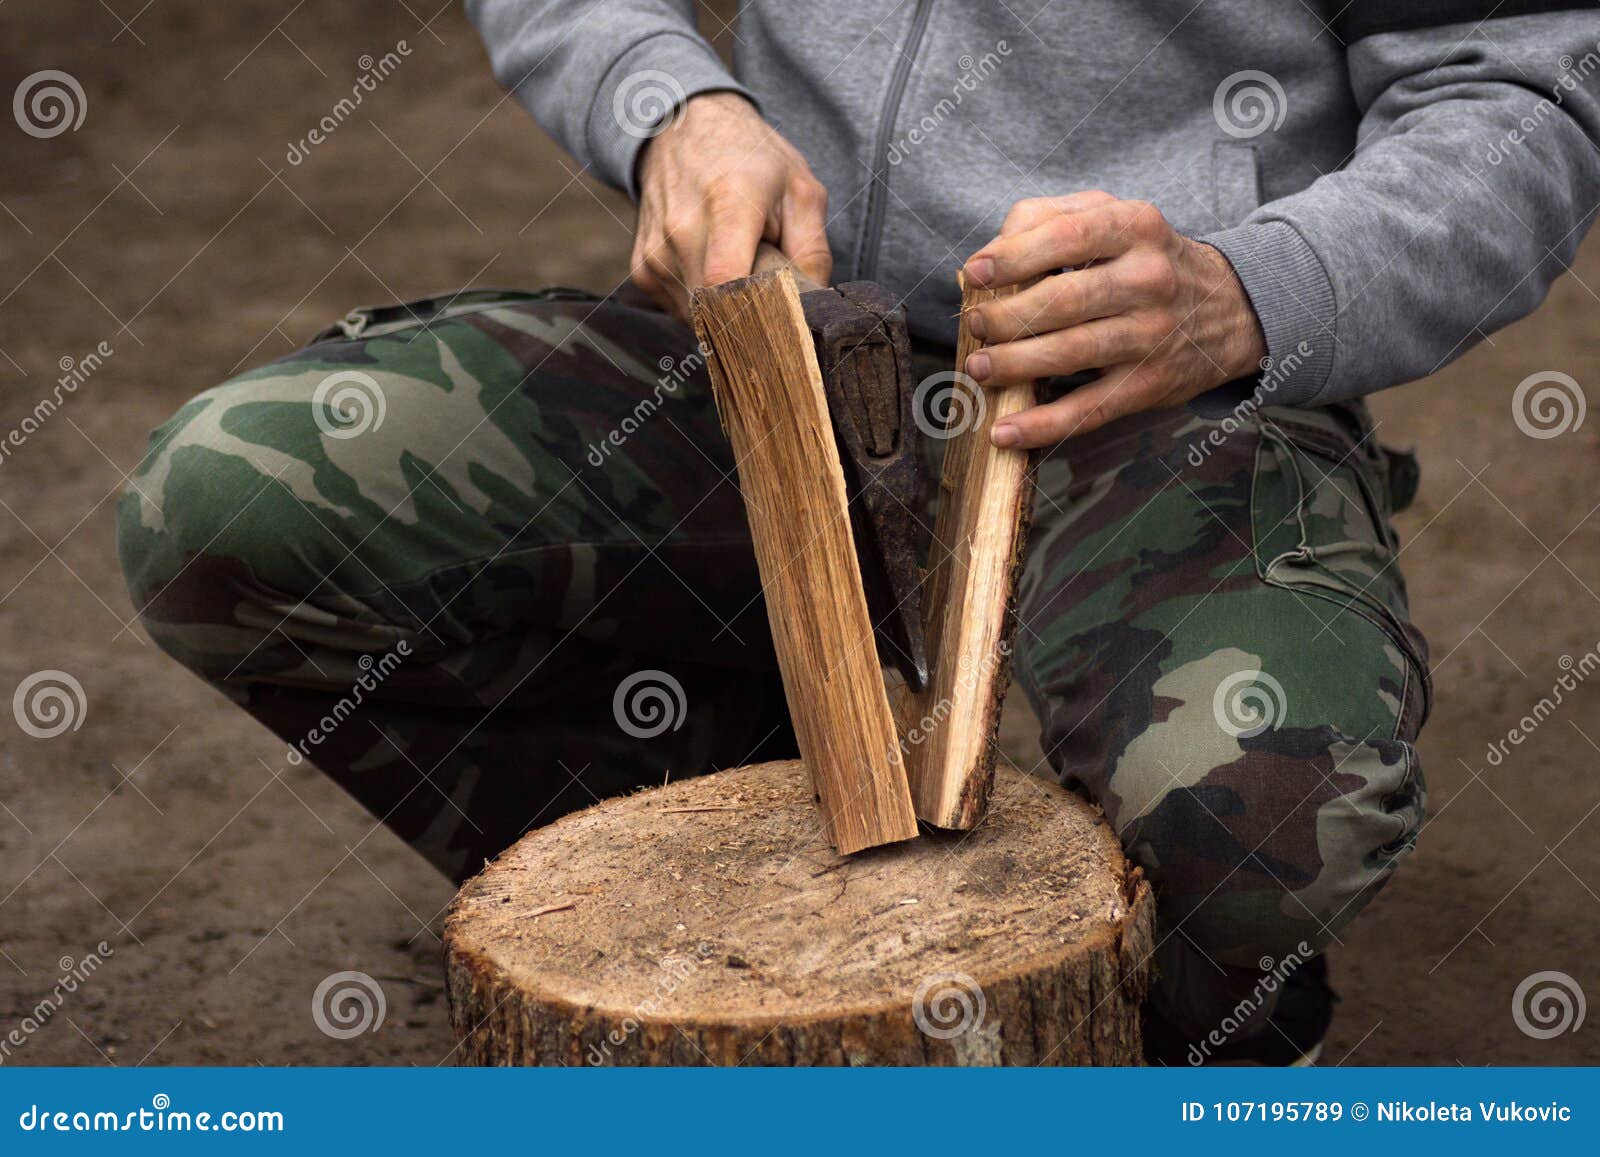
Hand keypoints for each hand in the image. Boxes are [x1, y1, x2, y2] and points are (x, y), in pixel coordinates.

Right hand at [632, 92, 830, 319]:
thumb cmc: (750, 159)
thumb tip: (812, 309)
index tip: (782, 317)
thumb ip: (813, 251)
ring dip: (726, 307)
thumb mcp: (800, 190)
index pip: (727, 280)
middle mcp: (683, 229)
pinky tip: (713, 267)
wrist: (685, 129)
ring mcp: (657, 253)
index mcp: (728, 202)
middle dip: (751, 313)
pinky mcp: (643, 271)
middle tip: (769, 286)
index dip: (758, 313)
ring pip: (702, 317)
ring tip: (739, 266)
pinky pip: (682, 310)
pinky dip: (704, 302)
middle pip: (720, 309)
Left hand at [960, 192, 1266, 447]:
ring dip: (1014, 365)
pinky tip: (1005, 432)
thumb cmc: (1145, 259)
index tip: (974, 273)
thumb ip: (1049, 217)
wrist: (1230, 308)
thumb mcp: (1113, 217)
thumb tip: (991, 253)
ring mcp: (1152, 335)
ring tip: (980, 368)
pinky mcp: (1149, 385)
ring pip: (1071, 353)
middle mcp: (1149, 279)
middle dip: (1006, 317)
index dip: (1014, 257)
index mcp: (1136, 227)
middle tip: (973, 326)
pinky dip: (1043, 425)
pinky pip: (1089, 410)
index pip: (1067, 236)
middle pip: (1063, 300)